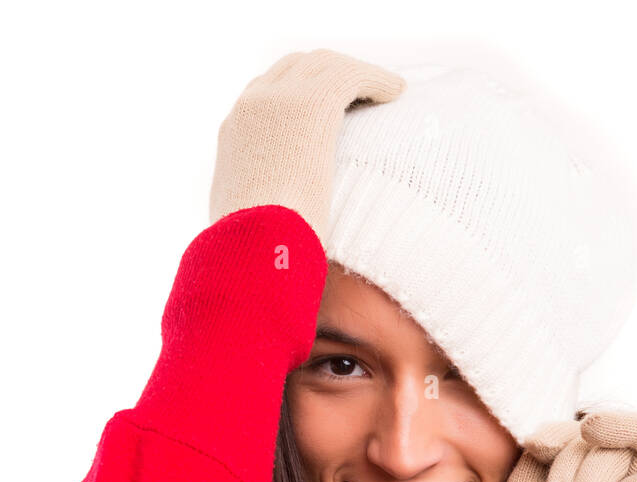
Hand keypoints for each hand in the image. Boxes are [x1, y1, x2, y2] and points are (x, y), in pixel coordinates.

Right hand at [208, 49, 405, 241]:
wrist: (252, 250)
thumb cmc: (252, 256)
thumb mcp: (246, 230)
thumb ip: (256, 217)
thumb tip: (264, 237)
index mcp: (234, 135)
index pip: (267, 95)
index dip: (301, 95)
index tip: (329, 110)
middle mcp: (252, 107)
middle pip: (296, 68)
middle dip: (329, 75)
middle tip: (361, 93)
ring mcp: (279, 100)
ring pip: (325, 66)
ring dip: (356, 74)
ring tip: (387, 90)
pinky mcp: (311, 104)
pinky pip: (351, 77)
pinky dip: (375, 80)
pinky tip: (397, 92)